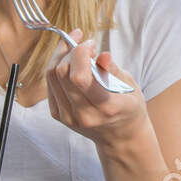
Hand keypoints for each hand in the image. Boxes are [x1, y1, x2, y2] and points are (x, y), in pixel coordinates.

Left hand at [47, 29, 148, 150]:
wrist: (120, 137)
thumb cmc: (129, 108)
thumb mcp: (130, 86)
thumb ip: (113, 70)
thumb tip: (102, 55)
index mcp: (106, 108)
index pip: (79, 77)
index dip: (79, 53)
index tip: (90, 43)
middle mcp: (83, 114)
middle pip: (61, 73)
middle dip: (70, 50)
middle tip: (84, 44)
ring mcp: (68, 117)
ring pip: (51, 77)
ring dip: (61, 56)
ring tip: (76, 49)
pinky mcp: (59, 115)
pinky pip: (50, 84)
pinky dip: (57, 68)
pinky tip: (70, 62)